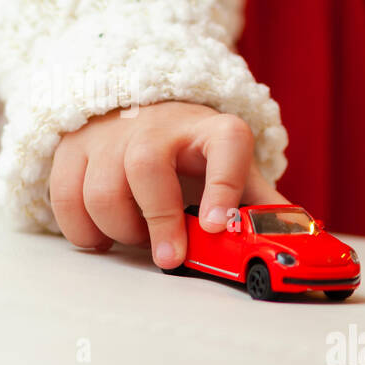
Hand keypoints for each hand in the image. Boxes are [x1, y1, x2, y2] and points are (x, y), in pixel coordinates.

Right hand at [50, 102, 287, 268]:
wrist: (139, 107)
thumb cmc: (191, 154)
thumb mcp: (231, 169)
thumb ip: (260, 204)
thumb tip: (299, 238)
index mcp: (210, 130)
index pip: (226, 144)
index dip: (224, 184)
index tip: (217, 224)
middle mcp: (159, 125)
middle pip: (147, 164)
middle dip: (156, 219)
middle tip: (168, 258)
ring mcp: (111, 134)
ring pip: (101, 188)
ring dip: (119, 228)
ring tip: (136, 237)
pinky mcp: (74, 147)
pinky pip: (65, 196)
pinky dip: (81, 229)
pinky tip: (101, 236)